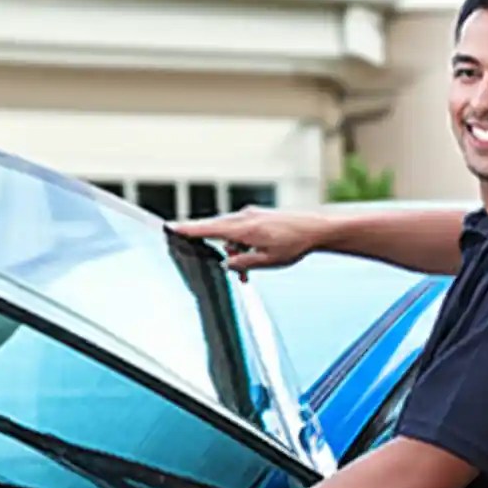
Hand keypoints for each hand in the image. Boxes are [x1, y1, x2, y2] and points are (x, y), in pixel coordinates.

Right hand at [168, 207, 323, 278]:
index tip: (170, 227)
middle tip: (236, 271)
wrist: (316, 229)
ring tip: (248, 271)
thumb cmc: (294, 244)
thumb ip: (243, 263)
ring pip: (230, 235)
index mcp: (244, 228)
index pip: (209, 229)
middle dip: (221, 252)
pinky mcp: (257, 217)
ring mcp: (250, 215)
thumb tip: (226, 263)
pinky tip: (254, 259)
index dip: (188, 229)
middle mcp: (244, 217)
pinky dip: (242, 246)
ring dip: (235, 253)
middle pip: (217, 232)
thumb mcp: (268, 262)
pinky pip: (241, 232)